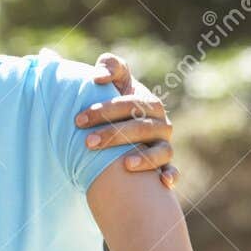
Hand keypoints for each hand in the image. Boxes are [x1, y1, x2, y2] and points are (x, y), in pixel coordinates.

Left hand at [77, 52, 178, 189]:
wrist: (123, 137)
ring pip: (160, 149)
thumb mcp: (113, 85)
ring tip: (123, 165)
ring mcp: (163, 143)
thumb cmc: (114, 108)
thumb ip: (109, 67)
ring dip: (143, 157)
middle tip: (87, 142)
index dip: (107, 107)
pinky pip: (172, 170)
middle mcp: (158, 122)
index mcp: (145, 101)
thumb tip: (98, 75)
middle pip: (140, 126)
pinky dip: (170, 175)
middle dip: (114, 133)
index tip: (78, 120)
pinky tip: (162, 183)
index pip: (128, 101)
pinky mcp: (166, 164)